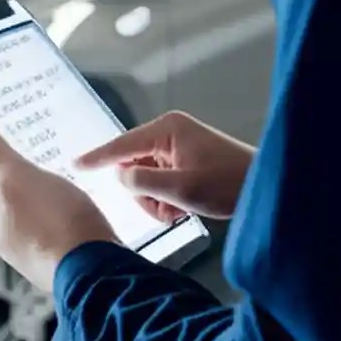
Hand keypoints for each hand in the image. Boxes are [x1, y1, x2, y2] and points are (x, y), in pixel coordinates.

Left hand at [0, 110, 119, 291]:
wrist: (96, 272)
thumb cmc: (54, 223)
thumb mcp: (15, 176)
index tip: (16, 132)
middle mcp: (1, 235)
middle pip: (4, 188)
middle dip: (21, 169)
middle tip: (44, 151)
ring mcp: (29, 248)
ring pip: (29, 205)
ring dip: (42, 188)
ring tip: (63, 174)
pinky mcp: (56, 255)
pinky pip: (51, 221)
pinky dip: (59, 208)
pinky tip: (75, 203)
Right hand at [75, 111, 254, 221]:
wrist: (265, 187)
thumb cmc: (227, 184)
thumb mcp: (179, 188)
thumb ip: (141, 182)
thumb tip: (121, 177)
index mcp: (166, 130)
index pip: (120, 146)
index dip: (97, 158)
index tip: (75, 164)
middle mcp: (168, 133)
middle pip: (131, 166)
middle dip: (143, 192)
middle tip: (165, 208)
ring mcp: (177, 146)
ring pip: (144, 178)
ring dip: (156, 199)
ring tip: (179, 209)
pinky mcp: (185, 159)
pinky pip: (159, 180)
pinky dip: (166, 197)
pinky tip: (184, 207)